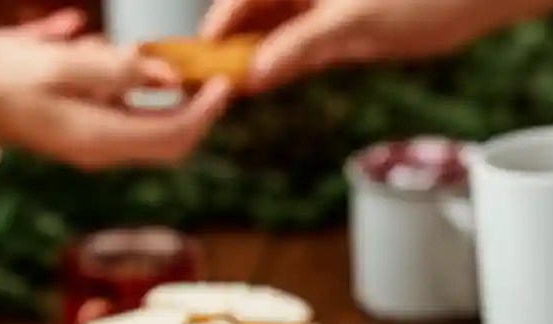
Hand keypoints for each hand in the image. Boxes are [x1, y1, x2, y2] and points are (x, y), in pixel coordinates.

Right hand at [0, 12, 232, 168]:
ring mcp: (87, 141)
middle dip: (194, 106)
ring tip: (150, 56)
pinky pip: (114, 107)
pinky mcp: (74, 126)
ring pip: (144, 122)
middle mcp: (101, 148)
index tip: (222, 81)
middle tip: (208, 71)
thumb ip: (117, 70)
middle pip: (167, 137)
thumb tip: (165, 75)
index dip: (206, 110)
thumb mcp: (61, 65)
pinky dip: (124, 83)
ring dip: (157, 92)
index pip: (174, 135)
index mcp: (102, 138)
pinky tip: (100, 47)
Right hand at [202, 0, 552, 90]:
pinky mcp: (342, 21)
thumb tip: (256, 75)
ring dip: (256, 55)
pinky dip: (283, 58)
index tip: (197, 62)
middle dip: (232, 45)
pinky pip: (300, 39)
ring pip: (274, 27)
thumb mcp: (355, 23)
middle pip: (253, 10)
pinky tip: (270, 78)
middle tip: (212, 83)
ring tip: (236, 87)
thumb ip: (300, 47)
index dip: (215, 28)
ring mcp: (324, 3)